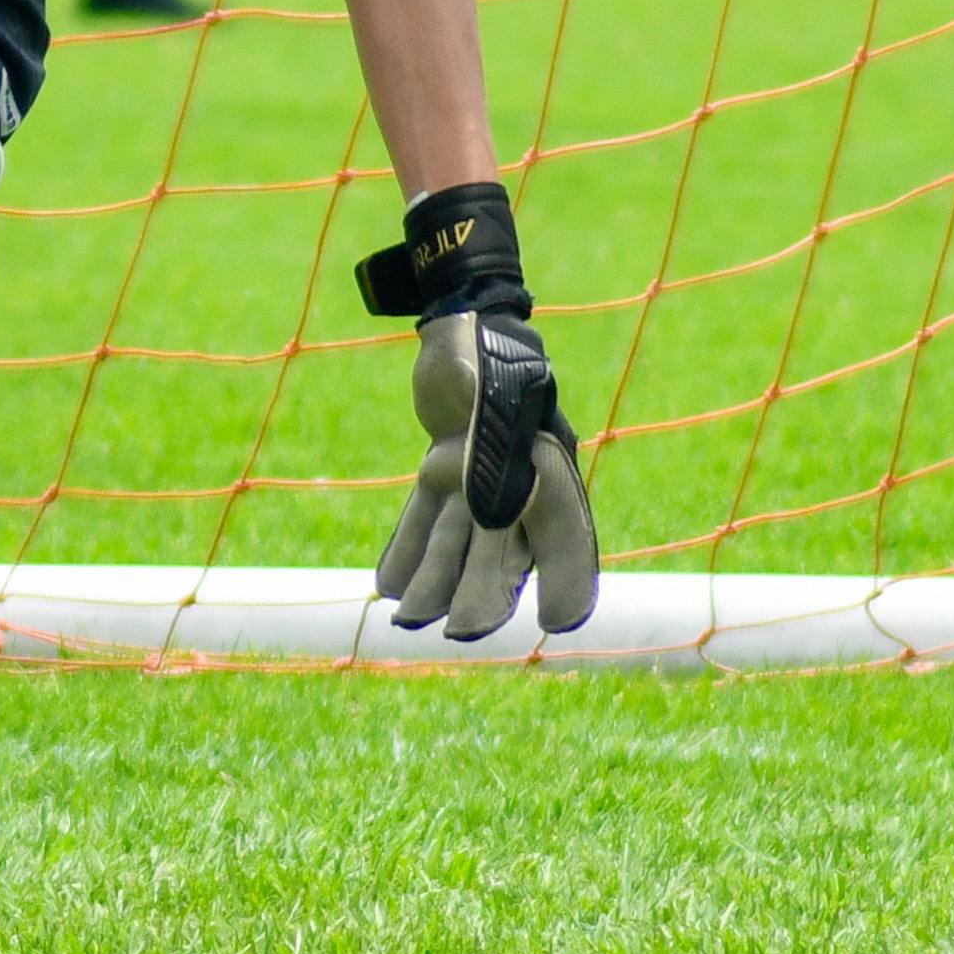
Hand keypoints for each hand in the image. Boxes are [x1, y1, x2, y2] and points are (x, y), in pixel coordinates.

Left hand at [362, 184, 599, 639]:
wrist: (463, 320)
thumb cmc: (485, 352)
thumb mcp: (487, 392)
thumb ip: (488, 447)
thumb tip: (484, 508)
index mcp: (544, 467)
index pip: (563, 533)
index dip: (566, 579)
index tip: (560, 622)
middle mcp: (516, 482)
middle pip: (501, 549)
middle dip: (482, 593)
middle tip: (459, 633)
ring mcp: (479, 479)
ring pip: (456, 542)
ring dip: (433, 581)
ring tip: (404, 621)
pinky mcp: (444, 468)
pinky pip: (425, 519)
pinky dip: (408, 550)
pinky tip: (387, 586)